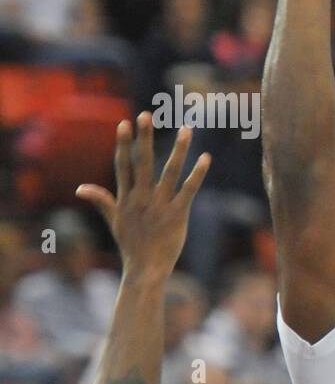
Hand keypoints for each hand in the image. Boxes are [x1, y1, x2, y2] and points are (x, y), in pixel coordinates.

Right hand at [76, 114, 209, 281]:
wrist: (145, 269)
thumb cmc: (132, 245)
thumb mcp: (114, 221)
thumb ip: (102, 201)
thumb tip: (80, 188)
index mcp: (126, 198)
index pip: (124, 165)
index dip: (124, 144)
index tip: (125, 124)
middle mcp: (141, 198)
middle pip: (143, 162)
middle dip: (144, 138)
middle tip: (147, 114)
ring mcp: (159, 205)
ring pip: (169, 172)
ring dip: (178, 150)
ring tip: (186, 129)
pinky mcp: (177, 214)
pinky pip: (189, 190)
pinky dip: (197, 174)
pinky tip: (206, 159)